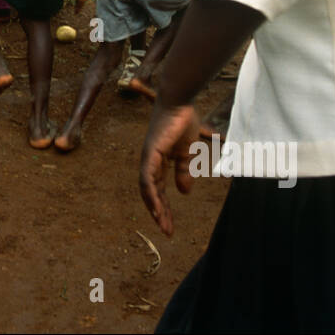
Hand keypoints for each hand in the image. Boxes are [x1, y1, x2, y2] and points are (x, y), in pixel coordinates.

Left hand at [138, 103, 202, 235]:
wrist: (180, 102)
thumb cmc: (182, 122)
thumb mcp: (187, 153)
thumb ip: (184, 171)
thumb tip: (183, 192)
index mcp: (159, 161)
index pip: (158, 189)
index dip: (164, 207)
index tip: (170, 225)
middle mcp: (150, 161)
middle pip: (151, 192)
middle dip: (159, 212)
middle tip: (167, 231)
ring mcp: (148, 157)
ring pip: (147, 188)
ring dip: (154, 207)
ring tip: (163, 224)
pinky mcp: (151, 152)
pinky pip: (148, 177)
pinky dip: (151, 193)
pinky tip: (157, 207)